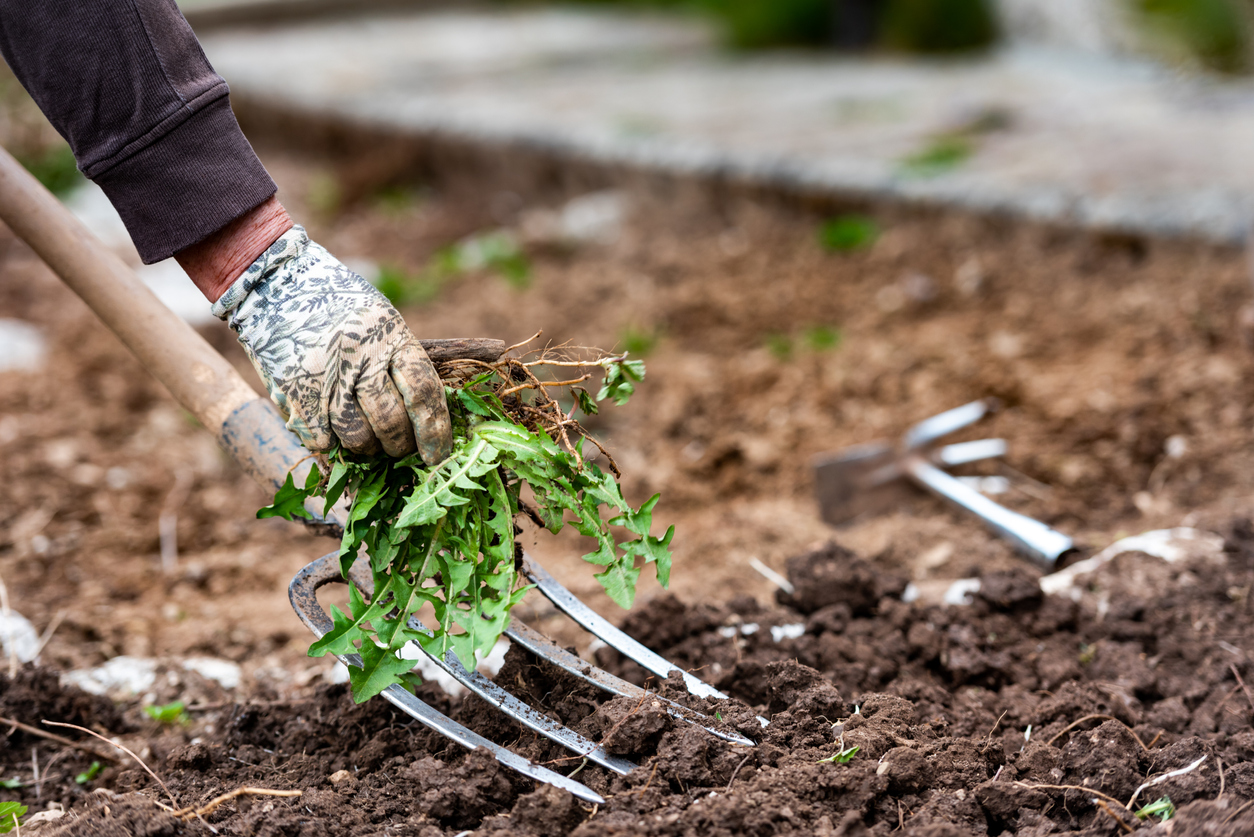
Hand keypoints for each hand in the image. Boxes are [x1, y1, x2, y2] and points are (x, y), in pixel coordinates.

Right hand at [211, 226, 451, 461]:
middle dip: (399, 446)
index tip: (437, 456)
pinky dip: (330, 443)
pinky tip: (331, 428)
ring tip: (365, 439)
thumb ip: (400, 361)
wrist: (274, 281)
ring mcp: (324, 376)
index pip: (423, 394)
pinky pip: (321, 440)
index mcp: (391, 336)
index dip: (435, 432)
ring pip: (357, 438)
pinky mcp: (294, 392)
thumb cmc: (339, 305)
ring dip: (365, 448)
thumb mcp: (381, 319)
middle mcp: (359, 357)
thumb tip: (425, 418)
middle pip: (391, 423)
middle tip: (398, 448)